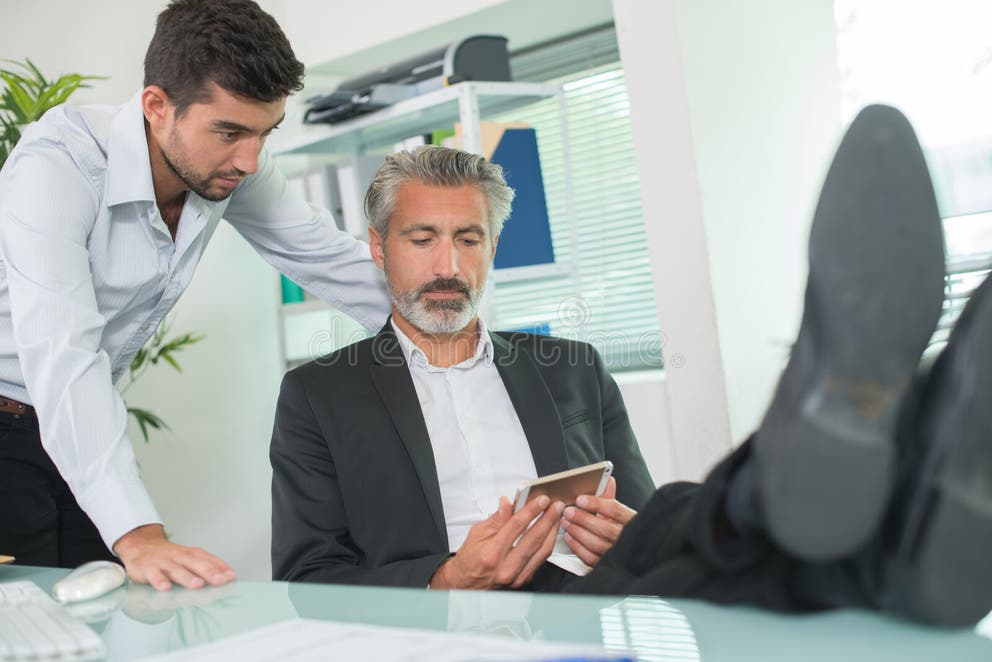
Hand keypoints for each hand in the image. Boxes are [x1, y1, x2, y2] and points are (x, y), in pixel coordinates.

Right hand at [113, 524, 235, 591]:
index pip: (209, 560)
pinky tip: (165, 588)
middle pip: (195, 563)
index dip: (221, 568)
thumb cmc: (169, 556)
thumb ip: (206, 567)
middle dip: (209, 572)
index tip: (232, 577)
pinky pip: (154, 575)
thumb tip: (228, 578)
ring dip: (187, 577)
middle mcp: (179, 557)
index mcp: (191, 554)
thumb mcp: (189, 558)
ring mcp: (164, 562)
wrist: (140, 546)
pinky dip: (159, 581)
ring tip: (197, 585)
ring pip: (176, 569)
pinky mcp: (148, 569)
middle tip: (220, 581)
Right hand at [429, 495, 563, 589]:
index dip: (531, 511)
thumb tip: (508, 503)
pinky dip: (547, 544)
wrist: (466, 584)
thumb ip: (496, 518)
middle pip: (533, 539)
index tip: (541, 500)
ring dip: (552, 532)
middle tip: (556, 506)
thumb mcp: (477, 533)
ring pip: (542, 552)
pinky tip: (550, 533)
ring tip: (556, 516)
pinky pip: (540, 561)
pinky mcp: (523, 581)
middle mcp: (505, 568)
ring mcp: (516, 577)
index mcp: (491, 553)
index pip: (516, 527)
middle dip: (547, 520)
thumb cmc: (469, 558)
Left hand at [561, 477, 635, 566]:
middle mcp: (625, 538)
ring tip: (566, 521)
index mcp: (632, 521)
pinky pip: (590, 557)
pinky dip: (577, 546)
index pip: (616, 511)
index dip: (597, 504)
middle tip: (568, 511)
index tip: (581, 499)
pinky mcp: (605, 563)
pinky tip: (570, 536)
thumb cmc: (620, 527)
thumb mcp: (618, 512)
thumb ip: (610, 497)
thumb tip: (608, 480)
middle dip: (583, 519)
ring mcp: (616, 553)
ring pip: (596, 544)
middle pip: (605, 528)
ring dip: (577, 531)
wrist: (629, 550)